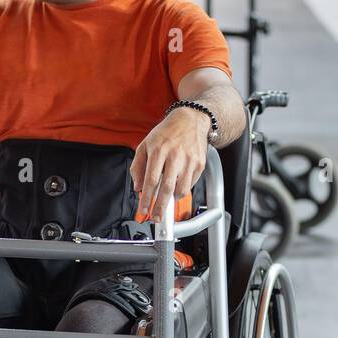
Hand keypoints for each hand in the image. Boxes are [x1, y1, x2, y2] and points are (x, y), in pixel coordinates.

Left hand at [131, 107, 209, 222]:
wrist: (190, 119)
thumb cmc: (166, 133)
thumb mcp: (145, 145)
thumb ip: (138, 166)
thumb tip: (137, 187)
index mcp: (158, 150)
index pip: (151, 180)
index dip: (146, 199)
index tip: (143, 211)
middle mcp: (174, 155)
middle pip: (166, 188)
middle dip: (160, 207)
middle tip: (156, 218)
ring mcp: (189, 159)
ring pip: (181, 189)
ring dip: (172, 199)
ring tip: (167, 199)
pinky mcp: (199, 163)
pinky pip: (191, 184)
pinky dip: (183, 189)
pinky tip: (178, 184)